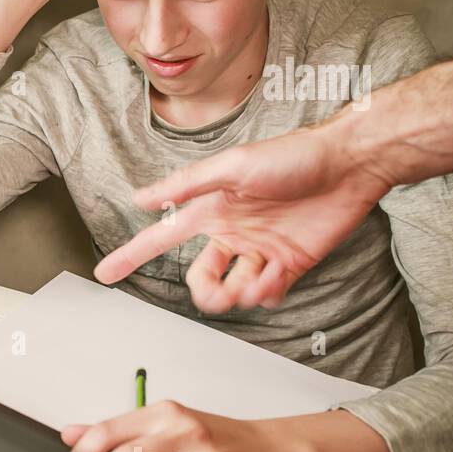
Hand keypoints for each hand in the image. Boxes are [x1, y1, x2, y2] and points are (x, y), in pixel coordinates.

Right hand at [92, 119, 394, 312]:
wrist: (348, 167)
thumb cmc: (291, 157)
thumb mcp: (231, 166)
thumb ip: (186, 184)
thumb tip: (141, 199)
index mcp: (209, 211)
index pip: (161, 239)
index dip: (131, 256)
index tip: (105, 273)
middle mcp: (231, 234)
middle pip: (200, 279)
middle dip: (206, 291)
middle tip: (220, 288)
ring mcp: (259, 251)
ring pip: (232, 291)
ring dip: (241, 291)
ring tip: (261, 274)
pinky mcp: (288, 264)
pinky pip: (264, 294)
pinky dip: (265, 293)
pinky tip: (275, 277)